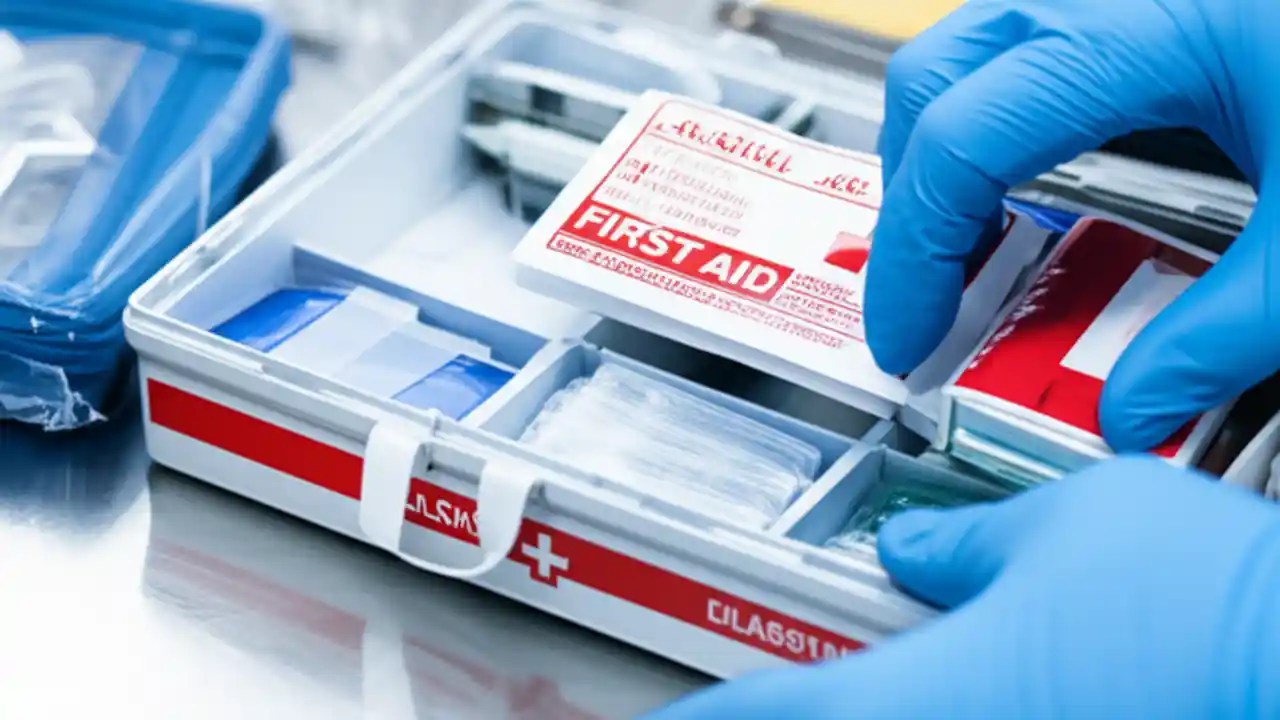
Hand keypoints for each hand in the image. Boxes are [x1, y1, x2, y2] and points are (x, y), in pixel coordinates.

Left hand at [642, 457, 1279, 718]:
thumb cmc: (1200, 597)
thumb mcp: (1064, 523)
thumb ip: (966, 543)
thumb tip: (917, 552)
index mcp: (924, 691)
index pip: (771, 712)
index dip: (703, 719)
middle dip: (776, 714)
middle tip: (747, 698)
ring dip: (859, 708)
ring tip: (835, 684)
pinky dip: (942, 703)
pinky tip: (950, 682)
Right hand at [863, 0, 1279, 451]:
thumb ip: (1220, 338)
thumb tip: (1135, 410)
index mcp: (1152, 25)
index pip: (961, 139)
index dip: (912, 250)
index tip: (908, 334)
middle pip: (938, 78)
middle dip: (912, 197)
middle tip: (928, 295)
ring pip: (974, 55)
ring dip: (951, 156)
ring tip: (973, 249)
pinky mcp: (1152, 6)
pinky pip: (1032, 53)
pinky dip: (1007, 127)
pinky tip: (1041, 188)